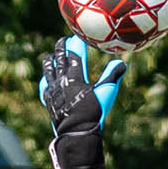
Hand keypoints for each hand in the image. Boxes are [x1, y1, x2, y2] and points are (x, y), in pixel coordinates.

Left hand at [38, 35, 126, 168]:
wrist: (76, 132)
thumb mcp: (106, 93)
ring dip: (50, 60)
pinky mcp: (49, 100)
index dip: (76, 44)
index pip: (75, 55)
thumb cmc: (93, 113)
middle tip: (64, 40)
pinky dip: (46, 79)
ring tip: (51, 55)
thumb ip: (113, 75)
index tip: (77, 36)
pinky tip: (47, 79)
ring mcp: (53, 90)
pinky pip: (45, 85)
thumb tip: (122, 62)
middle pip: (59, 59)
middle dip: (62, 47)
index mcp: (76, 77)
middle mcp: (62, 81)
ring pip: (48, 70)